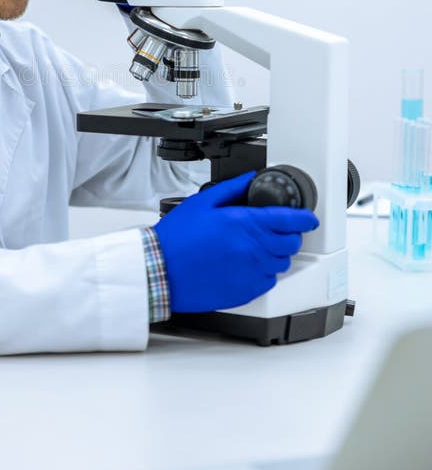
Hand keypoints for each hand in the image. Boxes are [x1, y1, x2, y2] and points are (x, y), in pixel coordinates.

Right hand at [153, 171, 318, 312]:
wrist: (161, 270)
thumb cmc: (177, 239)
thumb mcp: (202, 202)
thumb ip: (232, 188)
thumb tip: (250, 178)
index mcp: (245, 223)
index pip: (290, 219)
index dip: (305, 217)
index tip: (309, 218)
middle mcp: (254, 248)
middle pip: (292, 242)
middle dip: (290, 234)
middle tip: (278, 231)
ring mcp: (252, 272)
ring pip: (282, 263)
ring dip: (277, 254)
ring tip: (259, 248)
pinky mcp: (246, 291)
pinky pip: (270, 282)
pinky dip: (265, 272)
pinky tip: (249, 265)